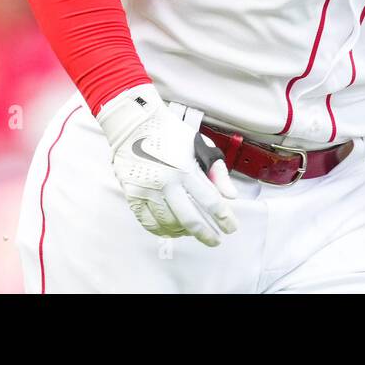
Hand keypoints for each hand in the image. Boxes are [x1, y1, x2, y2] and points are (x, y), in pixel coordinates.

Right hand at [96, 84, 238, 245]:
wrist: (133, 124)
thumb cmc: (170, 133)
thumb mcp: (200, 145)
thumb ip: (217, 171)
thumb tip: (230, 196)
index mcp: (186, 168)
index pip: (211, 201)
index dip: (224, 218)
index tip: (231, 228)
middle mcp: (166, 182)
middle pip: (190, 219)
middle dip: (207, 234)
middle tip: (215, 240)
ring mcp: (147, 190)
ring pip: (169, 224)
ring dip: (185, 232)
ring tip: (194, 232)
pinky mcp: (133, 195)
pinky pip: (148, 223)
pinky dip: (162, 231)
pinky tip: (172, 230)